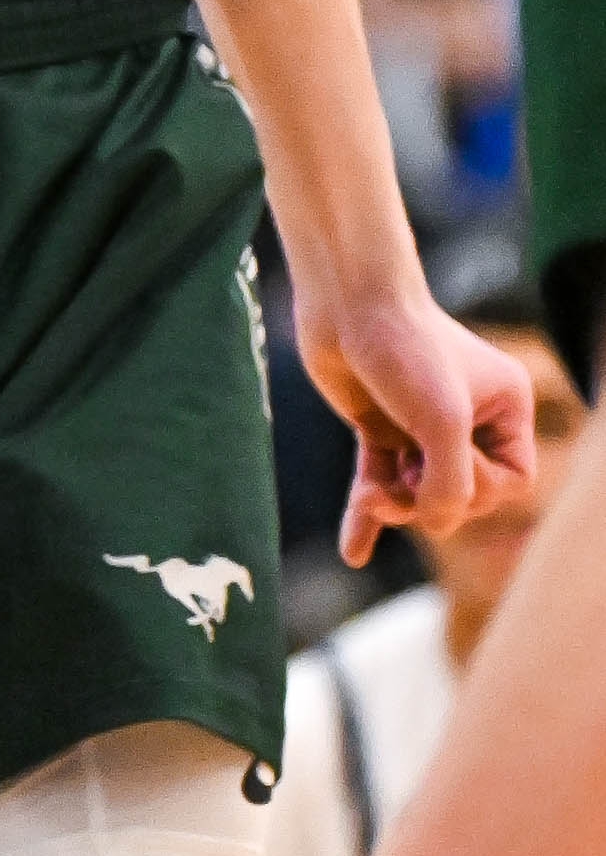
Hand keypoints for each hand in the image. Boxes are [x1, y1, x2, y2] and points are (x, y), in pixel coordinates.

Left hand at [295, 282, 536, 565]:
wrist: (343, 301)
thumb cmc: (402, 348)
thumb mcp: (440, 421)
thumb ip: (451, 484)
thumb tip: (438, 525)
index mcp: (506, 408)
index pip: (512, 480)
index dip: (480, 488)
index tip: (444, 464)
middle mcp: (470, 418)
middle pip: (462, 492)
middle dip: (430, 496)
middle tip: (401, 479)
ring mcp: (421, 424)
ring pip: (416, 491)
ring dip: (393, 503)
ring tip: (369, 500)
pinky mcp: (380, 426)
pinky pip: (379, 481)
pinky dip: (366, 513)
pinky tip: (354, 554)